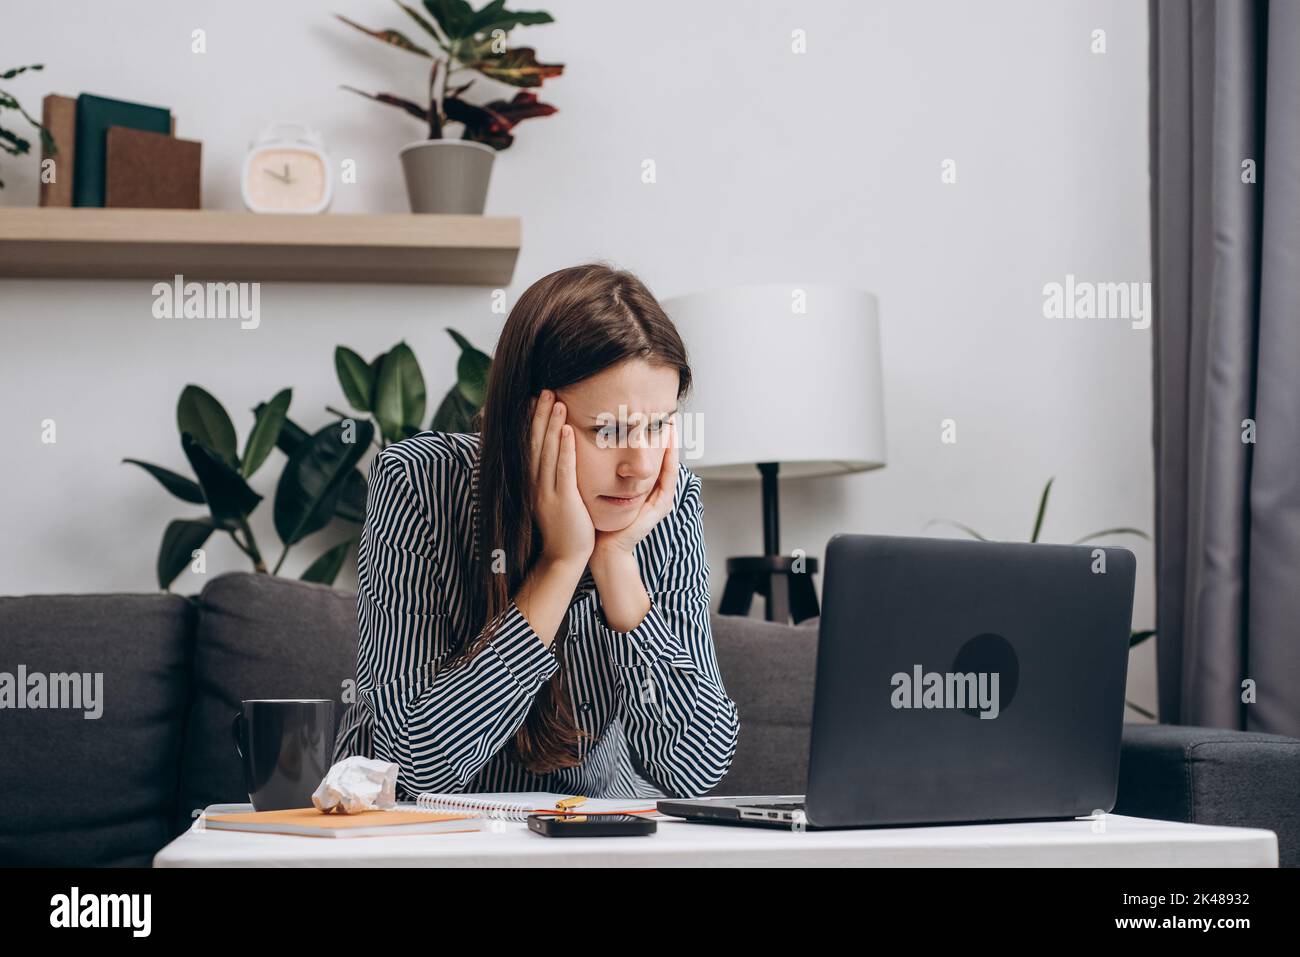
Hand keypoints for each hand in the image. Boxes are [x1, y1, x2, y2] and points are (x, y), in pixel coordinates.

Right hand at [529, 389, 594, 567]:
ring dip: (551, 424)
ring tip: (557, 400)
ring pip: (547, 452)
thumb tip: (554, 455)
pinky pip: (563, 470)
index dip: (533, 422)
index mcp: (533, 482)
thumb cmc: (564, 527)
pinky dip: (565, 449)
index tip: (535, 400)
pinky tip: (567, 430)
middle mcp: (536, 484)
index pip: (531, 446)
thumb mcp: (553, 498)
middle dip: (540, 416)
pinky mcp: (563, 500)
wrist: (564, 557)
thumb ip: (552, 477)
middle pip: (536, 443)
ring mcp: (548, 492)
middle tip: (546, 390)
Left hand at [594, 417, 679, 558]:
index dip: (651, 435)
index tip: (648, 415)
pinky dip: (671, 463)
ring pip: (670, 465)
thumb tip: (588, 439)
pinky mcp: (660, 507)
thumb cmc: (597, 516)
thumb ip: (600, 466)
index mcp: (641, 485)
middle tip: (667, 413)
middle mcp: (654, 491)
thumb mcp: (600, 485)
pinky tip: (670, 447)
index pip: (650, 455)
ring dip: (672, 446)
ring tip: (672, 425)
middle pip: (663, 458)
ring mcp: (660, 499)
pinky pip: (669, 480)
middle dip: (665, 436)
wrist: (602, 547)